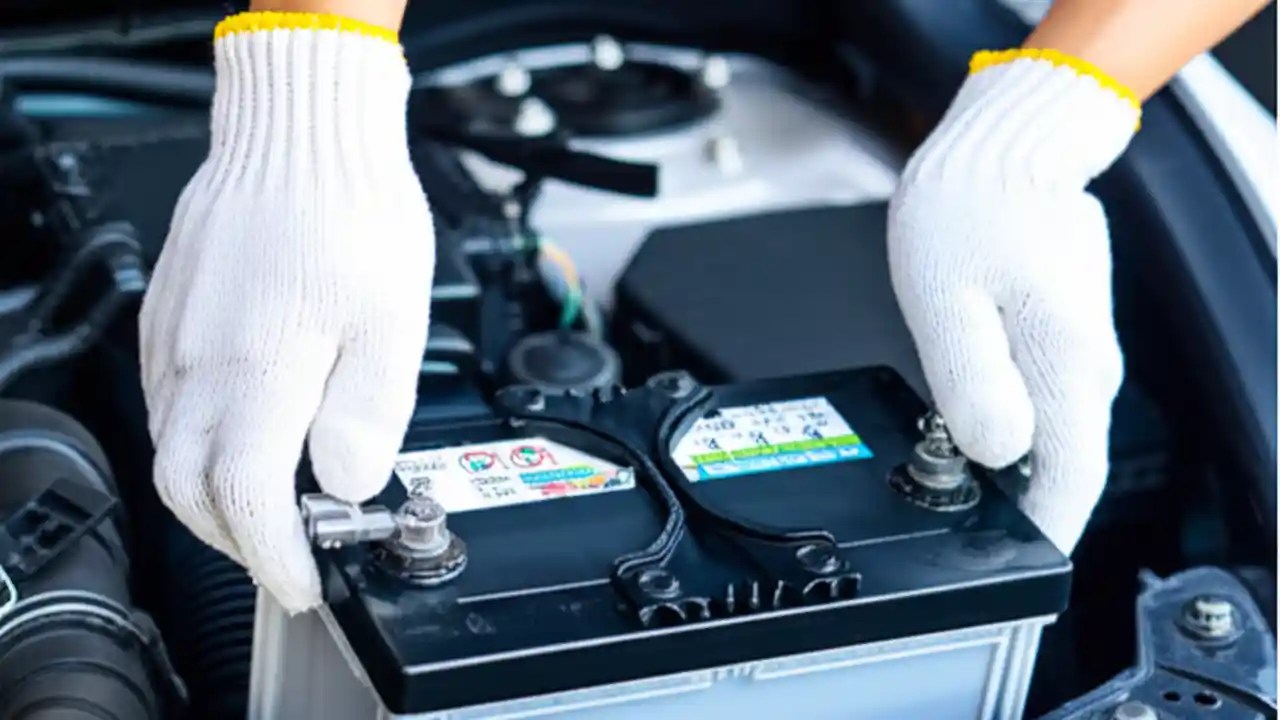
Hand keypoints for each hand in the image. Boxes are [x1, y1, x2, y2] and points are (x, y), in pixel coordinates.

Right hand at [140, 18, 432, 612]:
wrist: (303, 129)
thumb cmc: (352, 210)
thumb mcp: (394, 321)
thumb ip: (369, 414)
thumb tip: (348, 484)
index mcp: (260, 372)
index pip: (247, 503)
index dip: (276, 557)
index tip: (304, 580)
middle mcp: (201, 362)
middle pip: (190, 491)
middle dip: (236, 541)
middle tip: (286, 552)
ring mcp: (177, 338)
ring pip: (172, 449)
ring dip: (216, 494)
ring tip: (273, 501)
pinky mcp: (170, 314)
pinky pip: (168, 401)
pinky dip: (201, 440)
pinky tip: (244, 430)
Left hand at [888, 54, 1139, 551]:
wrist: (1004, 145)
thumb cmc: (968, 208)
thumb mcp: (945, 301)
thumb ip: (973, 384)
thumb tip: (998, 452)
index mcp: (1064, 359)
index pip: (1071, 477)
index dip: (1043, 531)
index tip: (1014, 563)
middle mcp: (1088, 358)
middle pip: (1061, 457)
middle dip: (1012, 490)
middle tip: (951, 496)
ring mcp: (1081, 342)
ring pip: (1049, 423)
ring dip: (1005, 447)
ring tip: (948, 443)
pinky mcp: (1066, 326)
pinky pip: (1042, 388)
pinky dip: (1008, 407)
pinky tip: (968, 394)